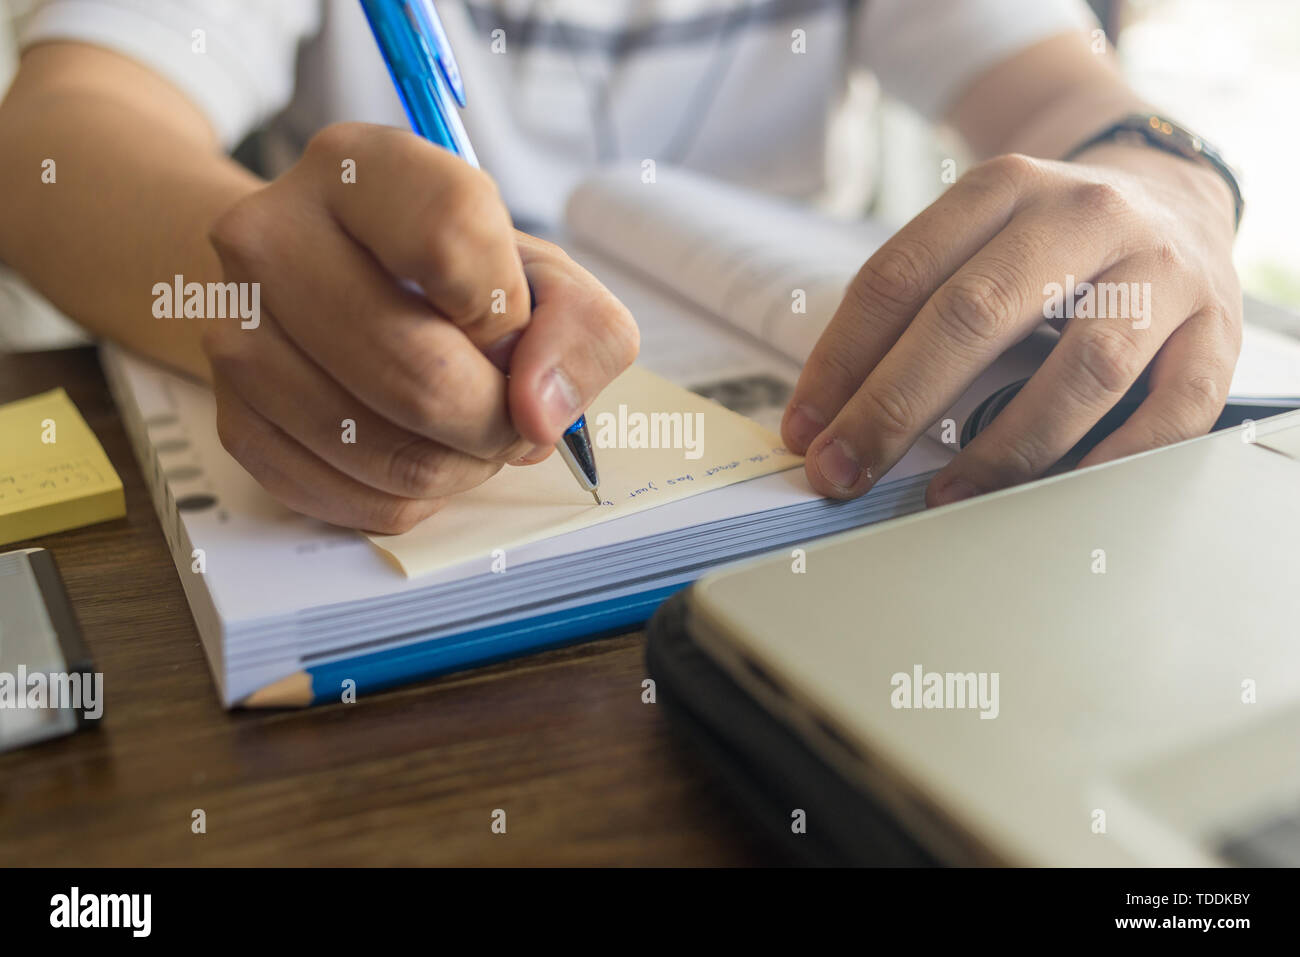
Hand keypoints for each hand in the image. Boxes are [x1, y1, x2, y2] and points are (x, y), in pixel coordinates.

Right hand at [202, 123, 637, 531]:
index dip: (506, 315)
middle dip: (496, 420)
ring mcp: (234, 334)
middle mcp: (271, 237)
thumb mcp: (543, 274)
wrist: (331, 287)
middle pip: (420, 376)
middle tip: (509, 412)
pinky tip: (417, 451)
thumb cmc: (451, 278)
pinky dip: (415, 496)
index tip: (509, 329)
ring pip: (390, 456)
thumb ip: (581, 326)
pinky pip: (358, 501)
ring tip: (465, 429)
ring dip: (460, 466)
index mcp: (357, 168)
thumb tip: (537, 414)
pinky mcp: (234, 421)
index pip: (450, 241)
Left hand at [781, 145, 1241, 504]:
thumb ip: (914, 309)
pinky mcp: (1217, 329)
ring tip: (943, 498)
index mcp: (1002, 188)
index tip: (803, 431)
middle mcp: (1082, 216)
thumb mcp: (977, 240)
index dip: (840, 361)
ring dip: (1003, 447)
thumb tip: (833, 419)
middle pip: (973, 316)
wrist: (1176, 195)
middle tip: (842, 473)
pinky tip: (1056, 494)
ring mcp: (1160, 270)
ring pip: (1082, 368)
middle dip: (894, 408)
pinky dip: (1112, 461)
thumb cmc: (1050, 243)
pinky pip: (1173, 410)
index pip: (899, 277)